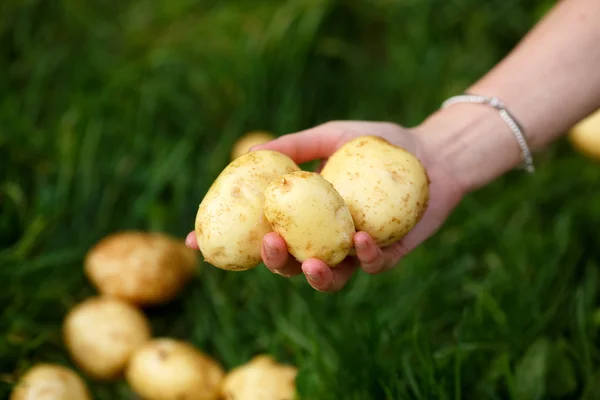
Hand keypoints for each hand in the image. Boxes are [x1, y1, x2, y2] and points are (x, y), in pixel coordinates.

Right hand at [186, 120, 464, 291]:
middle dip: (274, 263)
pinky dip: (364, 255)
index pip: (259, 231)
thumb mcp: (332, 136)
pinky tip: (360, 237)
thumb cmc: (378, 143)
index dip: (227, 241)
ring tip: (310, 263)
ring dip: (316, 276)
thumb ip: (295, 145)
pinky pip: (372, 265)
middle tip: (268, 246)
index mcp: (305, 215)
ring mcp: (354, 251)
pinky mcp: (387, 255)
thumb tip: (249, 153)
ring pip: (329, 277)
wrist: (431, 152)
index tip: (196, 241)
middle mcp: (325, 237)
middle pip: (290, 262)